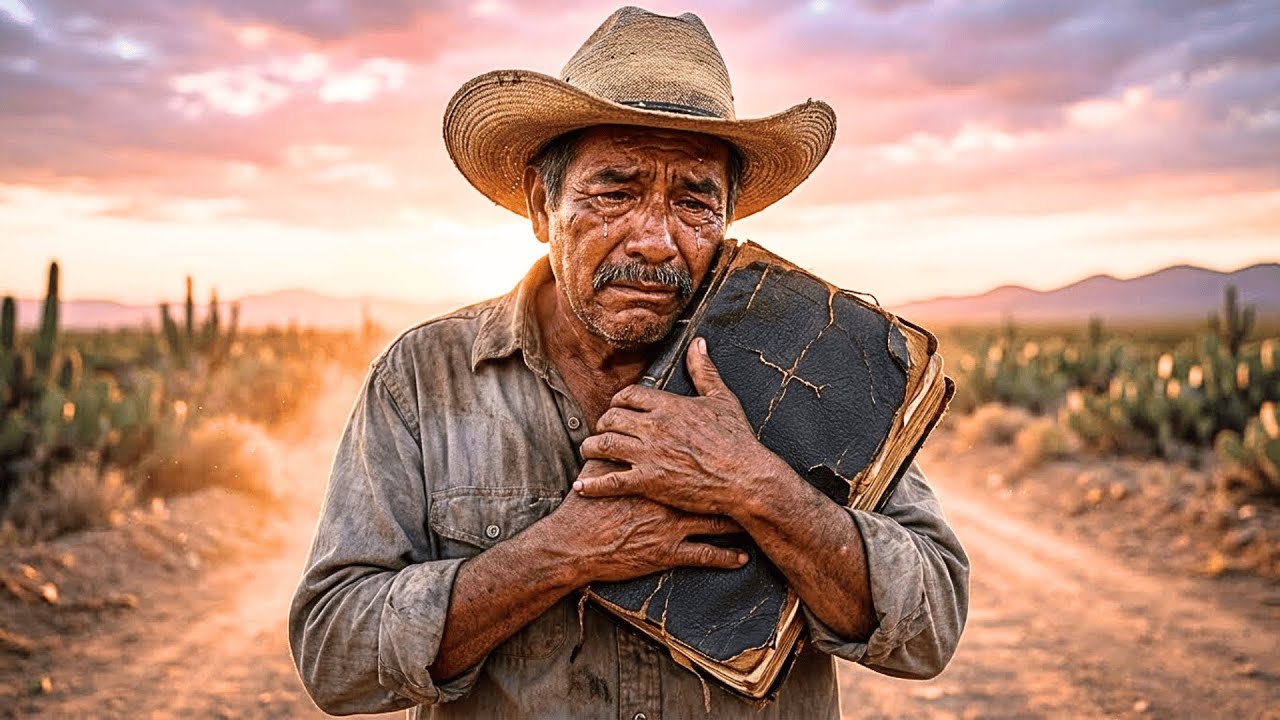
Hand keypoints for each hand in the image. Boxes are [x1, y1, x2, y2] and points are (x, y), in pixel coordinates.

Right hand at [547, 461, 746, 583]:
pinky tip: (742, 557)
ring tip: (757, 519)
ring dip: (738, 522)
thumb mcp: (600, 469)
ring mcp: (672, 526)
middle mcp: (669, 498)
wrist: (577, 544)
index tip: (735, 452)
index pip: (692, 457)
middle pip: (713, 487)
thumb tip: (619, 429)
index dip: (716, 453)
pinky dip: (727, 557)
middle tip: (757, 481)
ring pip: (715, 522)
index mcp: (656, 473)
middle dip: (736, 486)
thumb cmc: (586, 508)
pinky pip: (705, 555)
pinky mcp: (669, 553)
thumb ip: (617, 449)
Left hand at [574, 337, 788, 517]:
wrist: (746, 478)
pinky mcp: (649, 481)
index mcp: (668, 405)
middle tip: (601, 431)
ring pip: (604, 445)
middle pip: (610, 419)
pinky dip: (592, 484)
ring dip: (591, 448)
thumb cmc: (737, 440)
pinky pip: (611, 481)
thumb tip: (699, 343)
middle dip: (602, 424)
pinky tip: (581, 486)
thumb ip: (704, 371)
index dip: (618, 402)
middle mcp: (654, 426)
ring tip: (588, 452)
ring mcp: (649, 454)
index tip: (617, 410)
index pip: (627, 395)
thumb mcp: (722, 399)